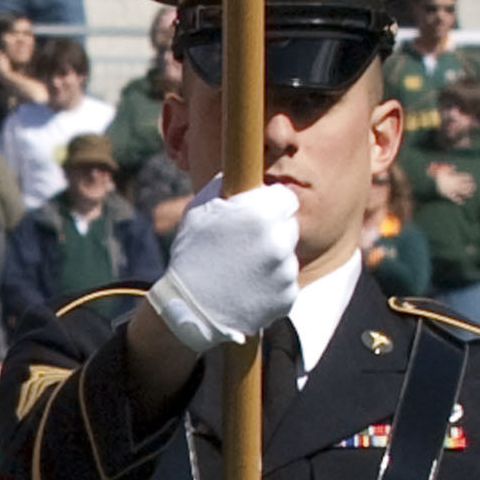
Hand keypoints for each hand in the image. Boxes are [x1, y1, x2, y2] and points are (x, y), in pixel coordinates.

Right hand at [150, 182, 302, 349]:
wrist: (191, 310)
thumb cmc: (191, 255)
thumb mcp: (199, 210)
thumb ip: (224, 185)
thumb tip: (239, 169)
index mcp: (260, 214)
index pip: (286, 198)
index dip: (271, 204)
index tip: (259, 212)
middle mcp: (279, 241)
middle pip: (289, 226)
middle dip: (272, 230)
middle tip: (245, 242)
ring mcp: (285, 271)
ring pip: (287, 255)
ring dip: (271, 258)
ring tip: (241, 268)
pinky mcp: (288, 296)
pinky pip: (285, 282)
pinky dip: (271, 284)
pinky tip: (247, 286)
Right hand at [431, 162, 476, 206]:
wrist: (432, 180)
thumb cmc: (439, 175)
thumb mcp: (444, 170)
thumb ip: (450, 169)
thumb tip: (454, 167)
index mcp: (455, 177)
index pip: (466, 177)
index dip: (469, 178)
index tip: (472, 179)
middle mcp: (455, 184)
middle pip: (466, 185)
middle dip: (471, 187)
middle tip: (474, 187)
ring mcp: (453, 189)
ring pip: (463, 192)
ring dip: (467, 194)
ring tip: (471, 195)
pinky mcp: (449, 194)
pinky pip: (455, 199)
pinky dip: (459, 201)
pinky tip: (462, 202)